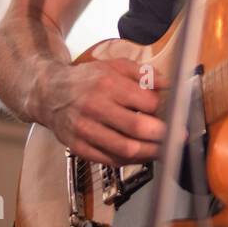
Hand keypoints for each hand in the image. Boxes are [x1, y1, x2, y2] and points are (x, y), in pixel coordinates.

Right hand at [32, 57, 168, 166]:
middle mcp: (95, 107)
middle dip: (163, 135)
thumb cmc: (87, 79)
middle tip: (178, 137)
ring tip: (165, 150)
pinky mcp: (78, 147)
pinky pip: (110, 160)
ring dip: (150, 152)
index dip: (164, 110)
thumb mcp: (115, 65)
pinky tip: (142, 154)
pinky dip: (130, 160)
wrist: (49, 93)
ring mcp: (85, 129)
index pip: (146, 102)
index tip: (176, 114)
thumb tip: (169, 84)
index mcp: (108, 84)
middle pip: (137, 128)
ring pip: (125, 149)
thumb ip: (144, 73)